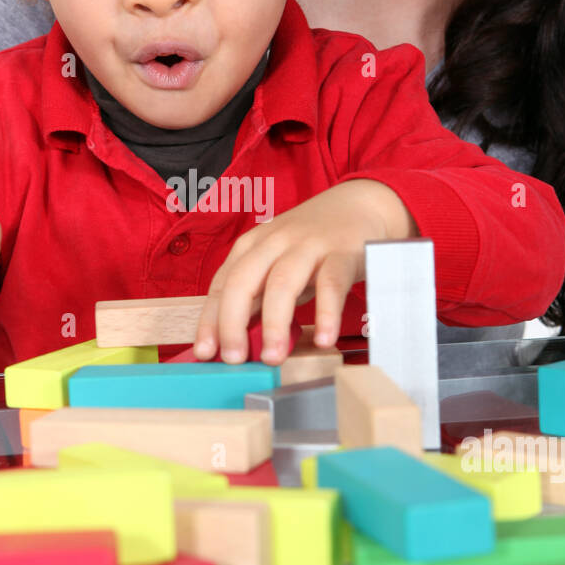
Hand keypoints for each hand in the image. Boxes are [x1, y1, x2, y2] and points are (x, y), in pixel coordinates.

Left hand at [193, 179, 417, 363]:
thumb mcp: (277, 264)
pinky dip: (326, 313)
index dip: (210, 320)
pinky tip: (323, 339)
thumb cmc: (313, 244)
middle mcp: (275, 242)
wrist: (361, 205)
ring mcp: (309, 246)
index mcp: (252, 246)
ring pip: (283, 283)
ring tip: (272, 357)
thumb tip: (237, 341)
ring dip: (274, 323)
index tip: (203, 353)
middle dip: (232, 323)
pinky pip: (332, 285)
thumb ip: (259, 298)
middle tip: (232, 359)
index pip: (222, 285)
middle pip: (243, 282)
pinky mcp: (343, 254)